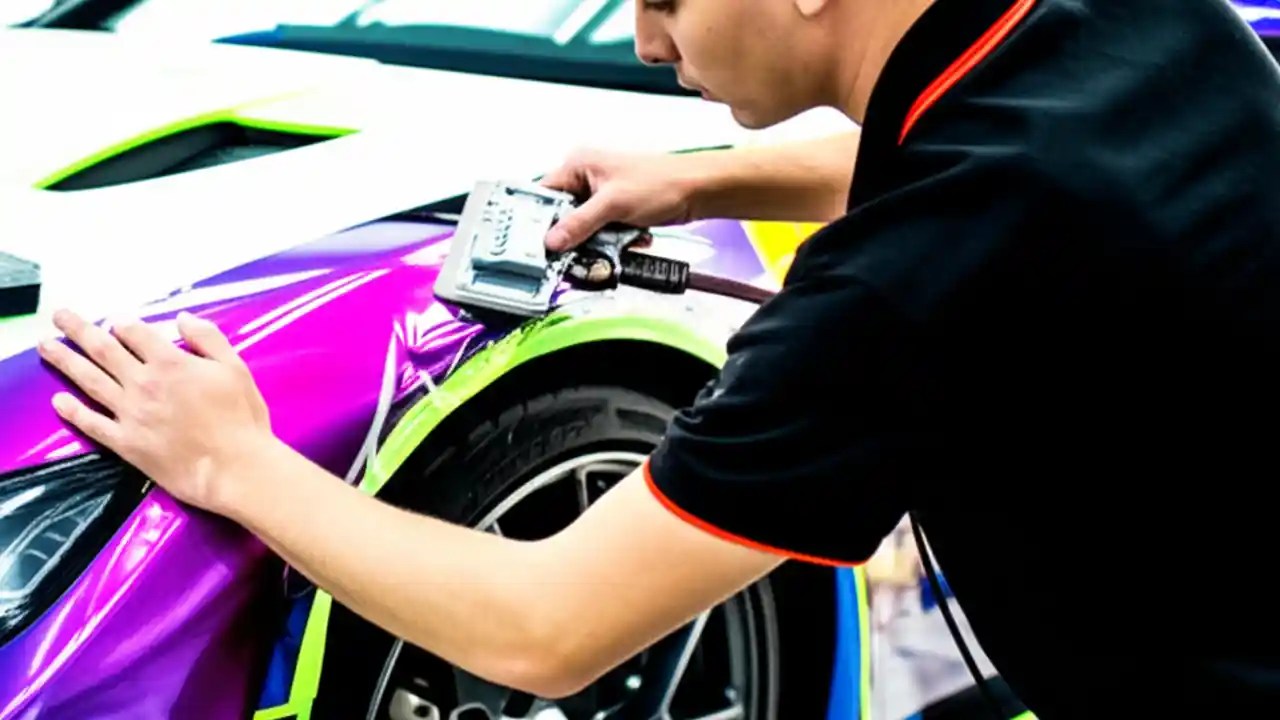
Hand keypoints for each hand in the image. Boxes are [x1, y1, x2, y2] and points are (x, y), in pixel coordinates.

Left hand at [36, 309, 273, 514]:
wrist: (235, 468)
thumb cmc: (242, 418)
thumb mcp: (235, 369)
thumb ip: (209, 339)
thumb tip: (183, 318)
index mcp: (171, 362)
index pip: (135, 333)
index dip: (123, 323)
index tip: (115, 321)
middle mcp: (143, 383)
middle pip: (103, 350)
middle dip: (78, 329)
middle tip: (60, 316)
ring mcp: (130, 413)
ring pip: (89, 381)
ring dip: (65, 360)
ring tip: (45, 346)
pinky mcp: (125, 442)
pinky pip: (92, 423)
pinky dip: (73, 411)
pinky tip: (58, 401)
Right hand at [540, 147, 702, 250]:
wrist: (697, 191)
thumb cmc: (659, 184)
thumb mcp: (613, 205)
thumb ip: (579, 224)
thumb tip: (551, 241)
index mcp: (579, 165)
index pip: (543, 193)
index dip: (538, 219)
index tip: (535, 244)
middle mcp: (586, 178)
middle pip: (562, 215)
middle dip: (574, 235)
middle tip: (577, 252)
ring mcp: (602, 195)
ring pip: (583, 228)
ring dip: (598, 240)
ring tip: (616, 240)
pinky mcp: (616, 211)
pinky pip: (602, 232)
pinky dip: (613, 240)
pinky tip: (632, 238)